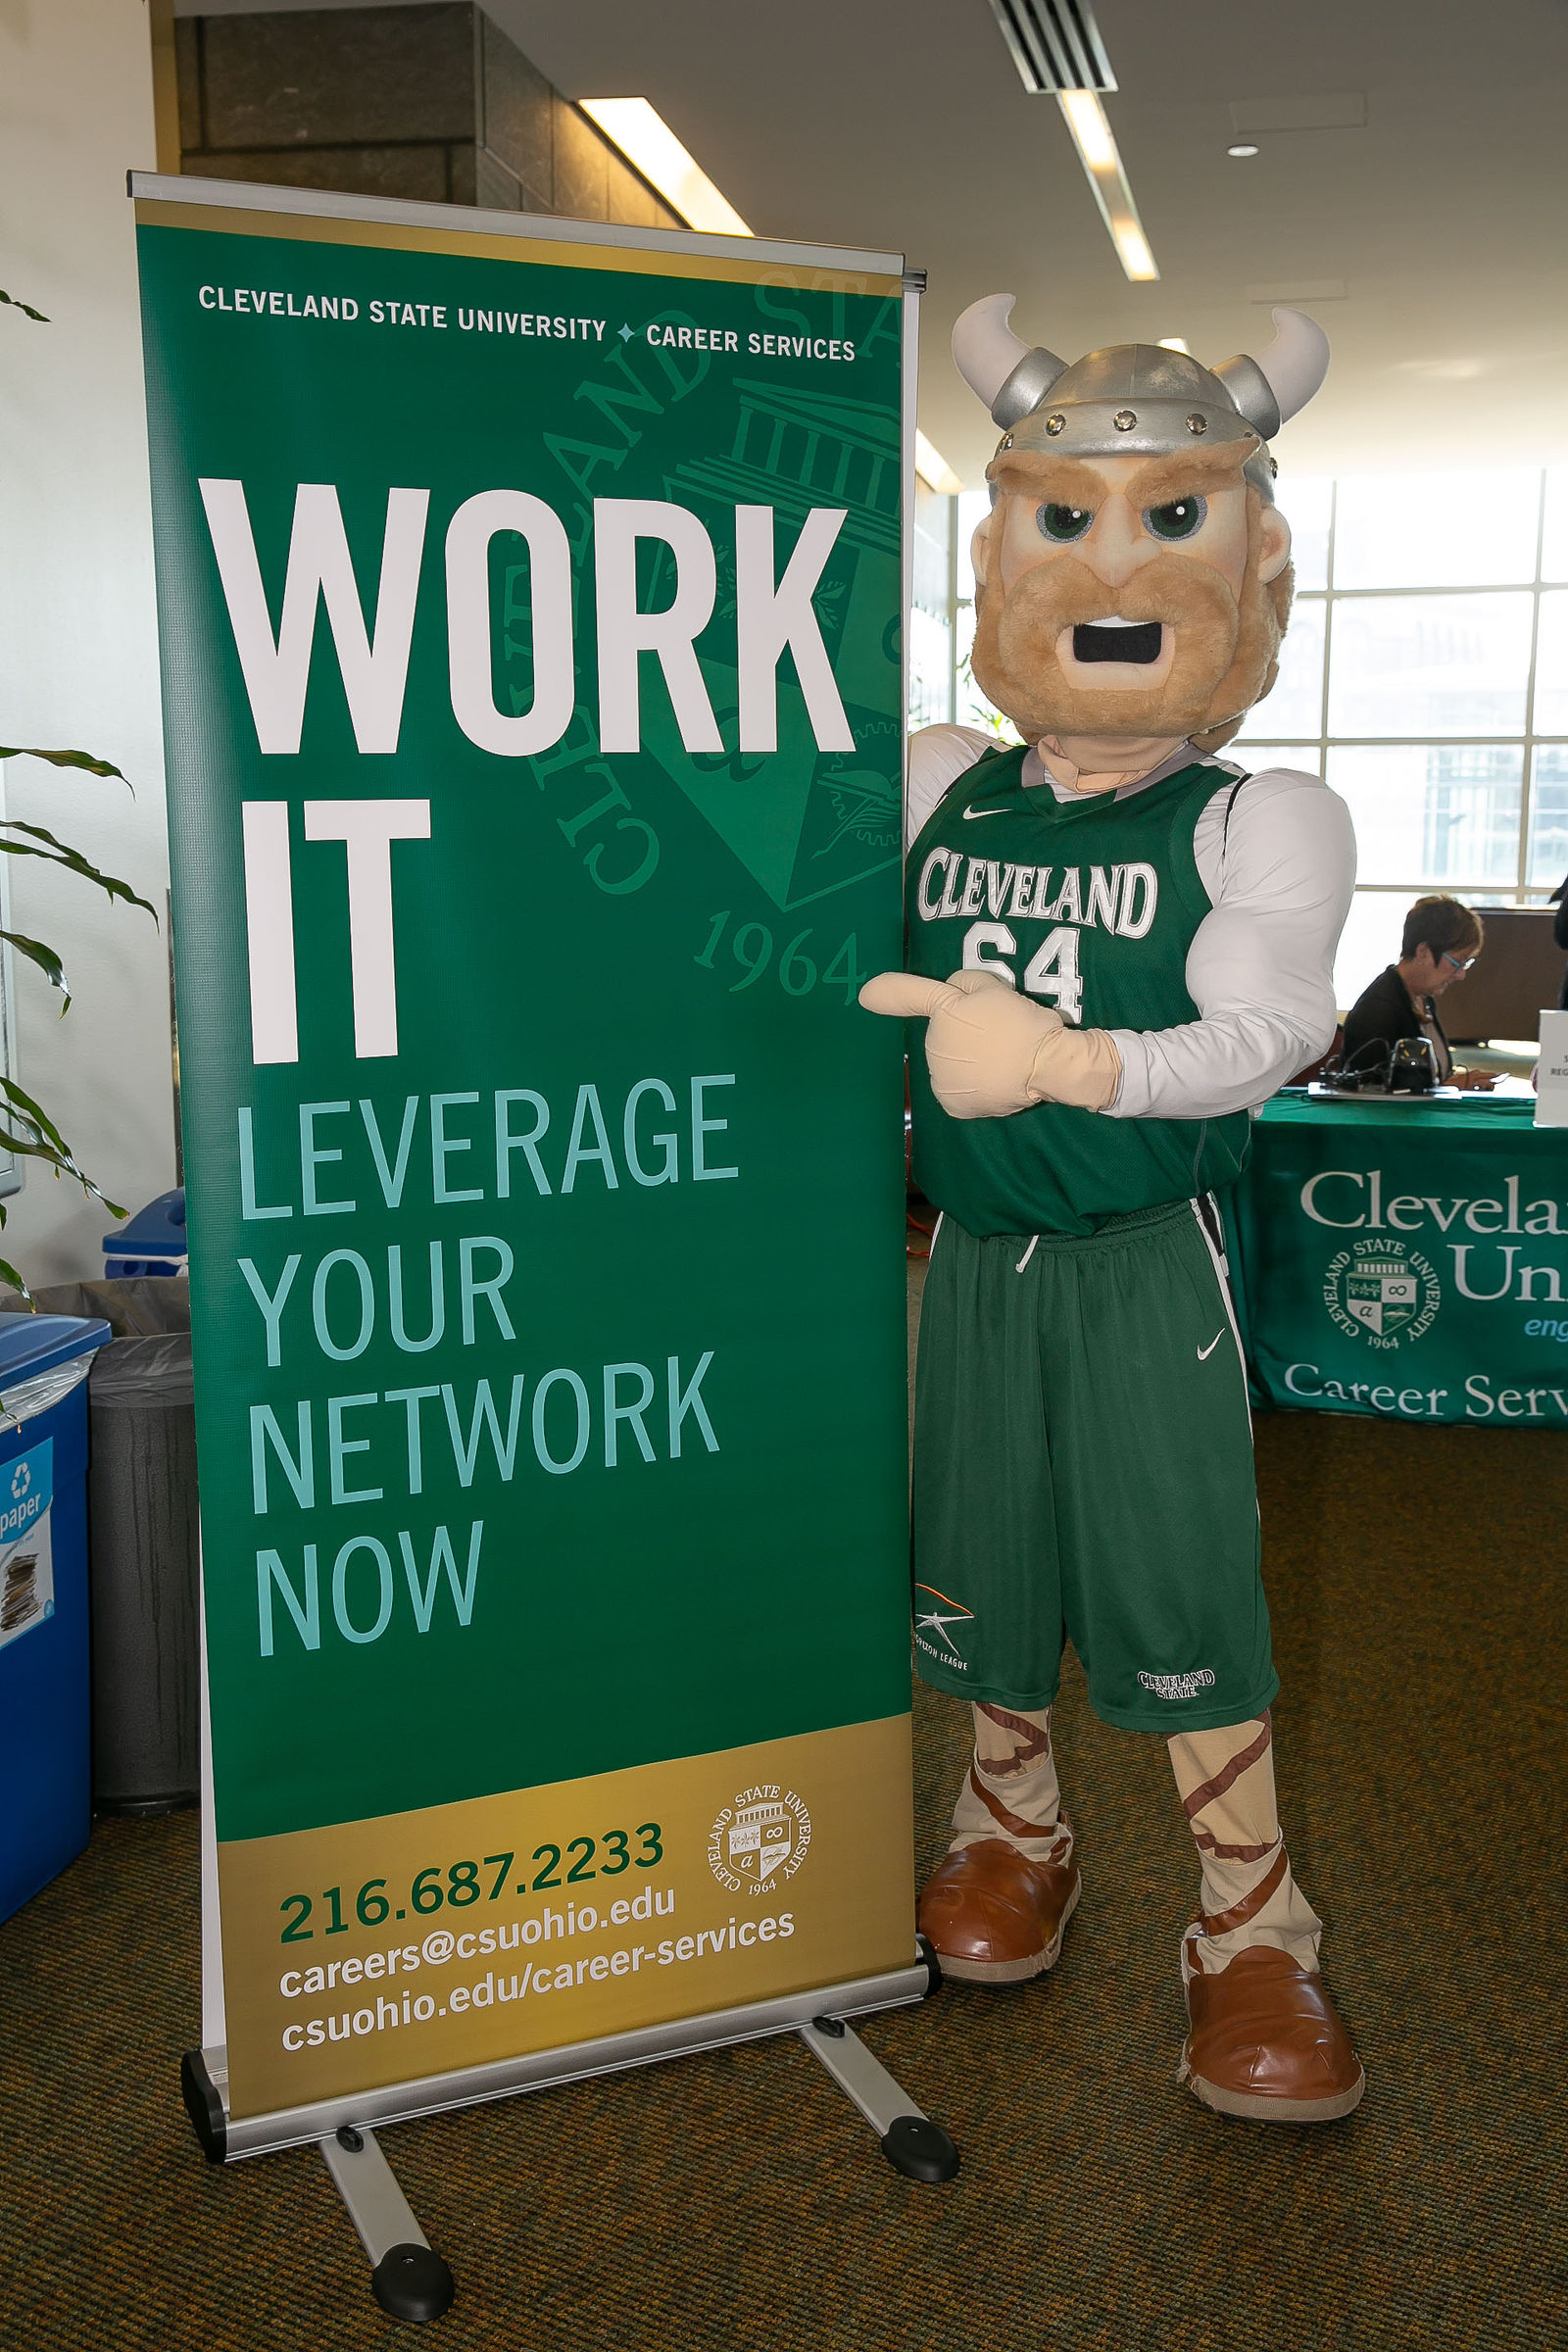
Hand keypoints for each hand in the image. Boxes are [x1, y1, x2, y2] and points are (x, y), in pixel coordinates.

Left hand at [859, 968, 1121, 1117]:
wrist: (1046, 1063)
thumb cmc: (1024, 1022)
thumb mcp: (996, 987)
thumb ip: (965, 986)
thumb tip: (951, 995)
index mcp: (944, 1011)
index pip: (912, 997)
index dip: (888, 993)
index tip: (864, 995)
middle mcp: (934, 1045)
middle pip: (944, 1039)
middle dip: (964, 1038)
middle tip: (1000, 1038)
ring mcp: (941, 1078)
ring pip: (951, 1066)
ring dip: (970, 1064)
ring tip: (1002, 1061)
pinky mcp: (952, 1104)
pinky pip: (958, 1091)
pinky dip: (973, 1088)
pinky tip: (996, 1081)